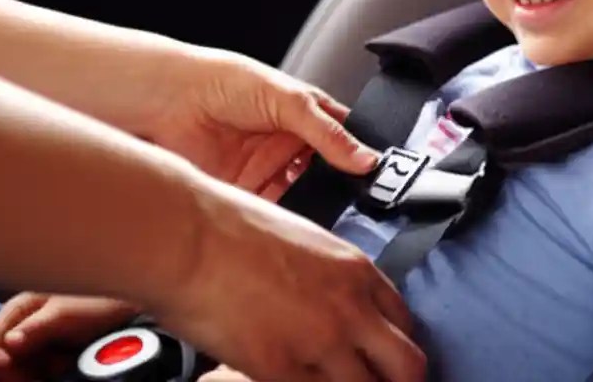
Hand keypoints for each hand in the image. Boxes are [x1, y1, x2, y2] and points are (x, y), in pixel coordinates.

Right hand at [0, 292, 140, 381]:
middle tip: (47, 372)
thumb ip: (37, 327)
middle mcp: (23, 327)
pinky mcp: (48, 361)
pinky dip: (47, 375)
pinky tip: (65, 368)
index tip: (6, 367)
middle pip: (2, 360)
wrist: (127, 316)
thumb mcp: (65, 314)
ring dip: (36, 373)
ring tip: (63, 365)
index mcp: (21, 307)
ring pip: (19, 372)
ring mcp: (36, 346)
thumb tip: (9, 343)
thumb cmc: (97, 305)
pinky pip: (36, 375)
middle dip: (18, 370)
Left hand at [134, 45, 377, 198]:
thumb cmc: (226, 81)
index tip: (377, 182)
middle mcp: (290, 147)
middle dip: (337, 192)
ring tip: (322, 216)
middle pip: (325, 178)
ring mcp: (267, 170)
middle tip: (353, 205)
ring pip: (300, 200)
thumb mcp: (289, 100)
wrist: (172, 98)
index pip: (345, 144)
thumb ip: (328, 133)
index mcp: (307, 118)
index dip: (361, 162)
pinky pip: (269, 213)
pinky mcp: (244, 191)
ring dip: (309, 209)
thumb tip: (365, 158)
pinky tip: (288, 224)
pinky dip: (278, 222)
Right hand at [156, 183, 425, 381]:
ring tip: (325, 380)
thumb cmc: (226, 226)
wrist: (185, 236)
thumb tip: (326, 303)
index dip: (394, 347)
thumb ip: (325, 277)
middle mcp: (349, 307)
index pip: (405, 322)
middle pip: (408, 366)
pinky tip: (290, 380)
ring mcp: (320, 342)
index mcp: (355, 270)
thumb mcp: (300, 240)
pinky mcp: (281, 369)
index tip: (382, 360)